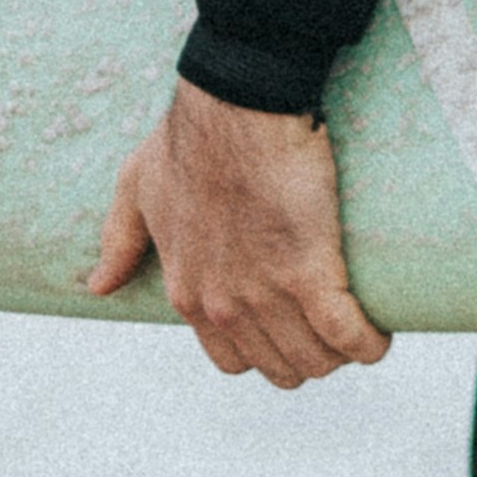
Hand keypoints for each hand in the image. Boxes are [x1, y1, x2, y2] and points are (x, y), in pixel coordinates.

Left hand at [88, 81, 390, 385]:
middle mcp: (223, 306)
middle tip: (333, 326)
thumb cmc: (187, 140)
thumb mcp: (137, 190)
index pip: (233, 361)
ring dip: (342, 352)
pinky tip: (378, 335)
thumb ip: (118, 242)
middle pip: (281, 368)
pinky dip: (368, 343)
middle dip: (310, 356)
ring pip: (316, 359)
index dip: (266, 350)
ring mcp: (265, 294)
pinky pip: (346, 335)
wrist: (235, 108)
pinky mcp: (310, 273)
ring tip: (360, 328)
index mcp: (188, 293)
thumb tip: (99, 285)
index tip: (290, 326)